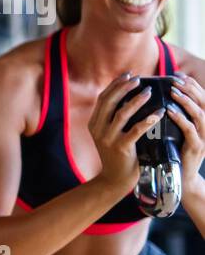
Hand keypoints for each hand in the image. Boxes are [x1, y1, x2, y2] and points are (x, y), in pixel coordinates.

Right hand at [90, 72, 161, 193]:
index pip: (103, 98)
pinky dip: (149, 119)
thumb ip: (113, 118)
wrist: (114, 179)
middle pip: (110, 102)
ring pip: (122, 113)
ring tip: (150, 92)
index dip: (115, 85)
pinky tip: (159, 113)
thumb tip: (128, 97)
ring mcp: (108, 139)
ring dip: (137, 100)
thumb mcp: (109, 134)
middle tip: (139, 79)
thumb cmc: (117, 154)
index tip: (128, 75)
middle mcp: (98, 130)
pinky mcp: (121, 148)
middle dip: (124, 88)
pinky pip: (136, 130)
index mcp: (94, 124)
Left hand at [168, 72, 204, 197]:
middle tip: (176, 79)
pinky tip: (169, 111)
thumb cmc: (174, 152)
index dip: (191, 85)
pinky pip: (190, 130)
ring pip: (200, 114)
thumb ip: (173, 117)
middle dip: (190, 89)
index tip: (177, 75)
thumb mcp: (175, 132)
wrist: (179, 178)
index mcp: (202, 122)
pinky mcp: (196, 148)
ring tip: (173, 91)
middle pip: (203, 102)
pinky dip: (181, 119)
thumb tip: (159, 99)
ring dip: (186, 101)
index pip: (200, 98)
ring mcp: (203, 137)